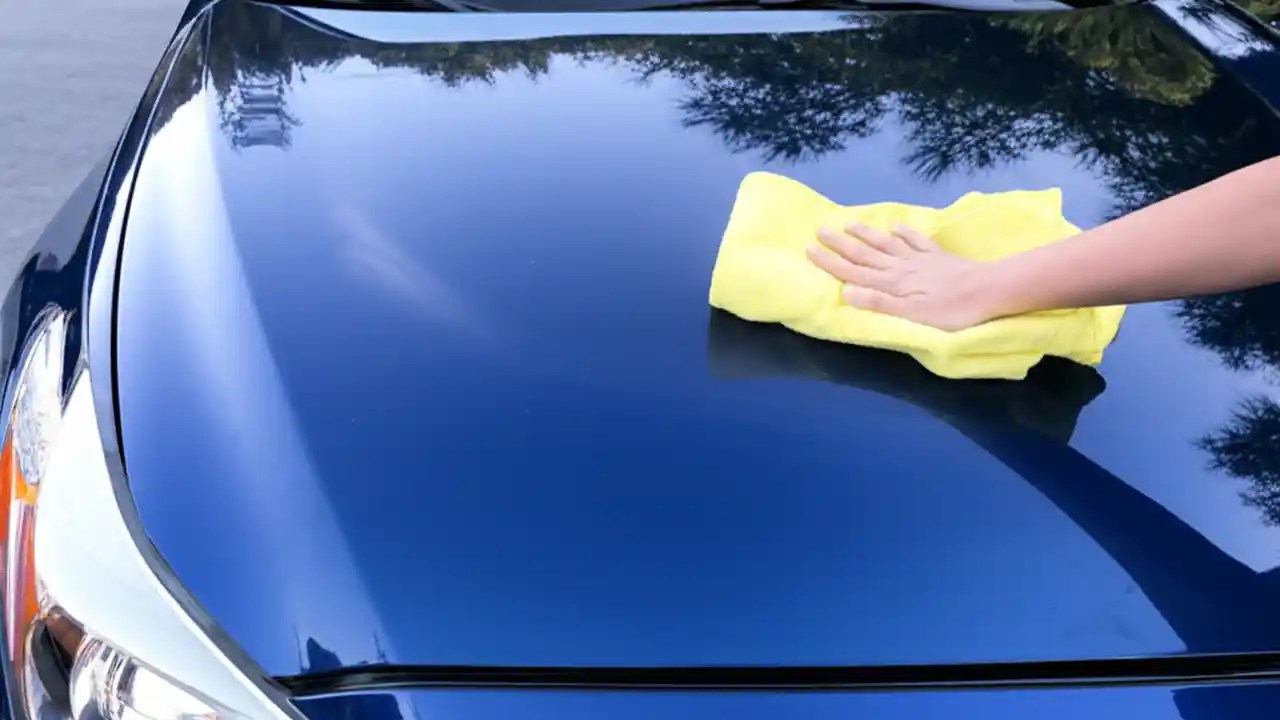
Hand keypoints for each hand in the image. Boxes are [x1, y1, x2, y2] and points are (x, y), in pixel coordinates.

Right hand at [806, 223, 994, 331]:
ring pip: (887, 245)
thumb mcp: (911, 314)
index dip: (831, 262)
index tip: (809, 249)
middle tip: (820, 229)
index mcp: (892, 284)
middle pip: (866, 255)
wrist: (988, 290)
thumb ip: (879, 303)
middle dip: (841, 244)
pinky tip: (897, 226)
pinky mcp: (938, 257)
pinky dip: (905, 233)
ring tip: (850, 224)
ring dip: (867, 235)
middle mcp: (901, 268)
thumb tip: (845, 292)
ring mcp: (920, 260)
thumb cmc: (950, 311)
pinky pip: (917, 241)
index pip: (854, 273)